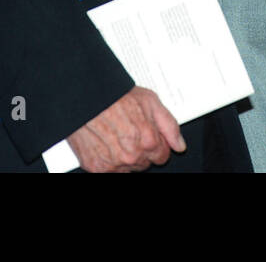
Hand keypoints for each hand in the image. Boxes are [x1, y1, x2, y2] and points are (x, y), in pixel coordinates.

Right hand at [65, 86, 184, 172]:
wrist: (86, 96)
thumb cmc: (116, 96)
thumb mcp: (151, 101)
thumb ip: (169, 125)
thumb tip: (179, 145)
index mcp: (149, 141)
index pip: (162, 156)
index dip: (156, 144)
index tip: (147, 134)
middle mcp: (132, 155)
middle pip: (144, 163)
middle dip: (140, 149)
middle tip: (129, 130)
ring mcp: (114, 163)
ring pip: (128, 168)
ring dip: (124, 156)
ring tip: (115, 134)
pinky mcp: (97, 167)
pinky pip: (109, 170)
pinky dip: (108, 159)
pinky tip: (105, 142)